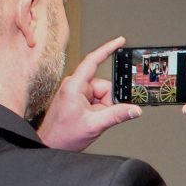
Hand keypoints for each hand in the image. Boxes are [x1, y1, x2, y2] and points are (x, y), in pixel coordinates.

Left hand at [37, 36, 139, 151]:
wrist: (50, 145)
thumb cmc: (63, 135)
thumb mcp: (95, 125)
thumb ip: (117, 115)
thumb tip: (135, 109)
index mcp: (75, 86)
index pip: (93, 61)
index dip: (107, 49)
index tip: (119, 41)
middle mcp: (74, 86)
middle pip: (104, 86)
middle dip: (107, 102)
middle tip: (100, 116)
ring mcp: (75, 92)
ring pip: (102, 95)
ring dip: (103, 108)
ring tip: (92, 119)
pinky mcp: (77, 98)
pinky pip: (96, 100)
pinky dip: (98, 110)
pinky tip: (90, 118)